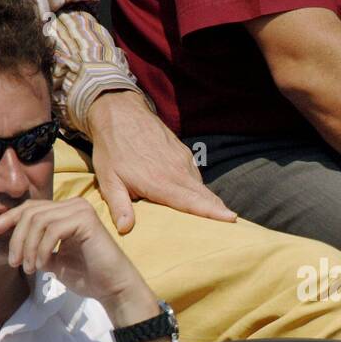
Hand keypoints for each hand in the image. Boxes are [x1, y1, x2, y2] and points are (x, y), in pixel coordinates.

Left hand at [0, 197, 149, 308]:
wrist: (113, 288)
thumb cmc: (87, 276)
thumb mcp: (52, 259)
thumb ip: (35, 246)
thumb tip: (10, 240)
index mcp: (66, 212)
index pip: (31, 208)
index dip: (9, 218)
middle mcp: (74, 205)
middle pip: (31, 212)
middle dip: (17, 238)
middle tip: (14, 262)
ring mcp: (81, 210)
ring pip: (39, 221)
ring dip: (28, 247)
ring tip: (29, 268)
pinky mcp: (86, 220)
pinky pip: (52, 230)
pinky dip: (42, 249)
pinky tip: (42, 265)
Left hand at [87, 91, 235, 229]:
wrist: (119, 112)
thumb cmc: (112, 149)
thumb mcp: (108, 180)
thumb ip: (118, 205)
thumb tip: (125, 229)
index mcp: (161, 182)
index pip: (192, 202)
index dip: (212, 212)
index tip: (231, 219)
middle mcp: (177, 171)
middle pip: (206, 196)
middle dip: (220, 211)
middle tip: (231, 225)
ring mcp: (183, 160)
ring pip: (201, 186)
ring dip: (208, 201)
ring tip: (212, 216)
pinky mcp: (184, 152)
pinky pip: (195, 175)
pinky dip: (198, 188)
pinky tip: (193, 196)